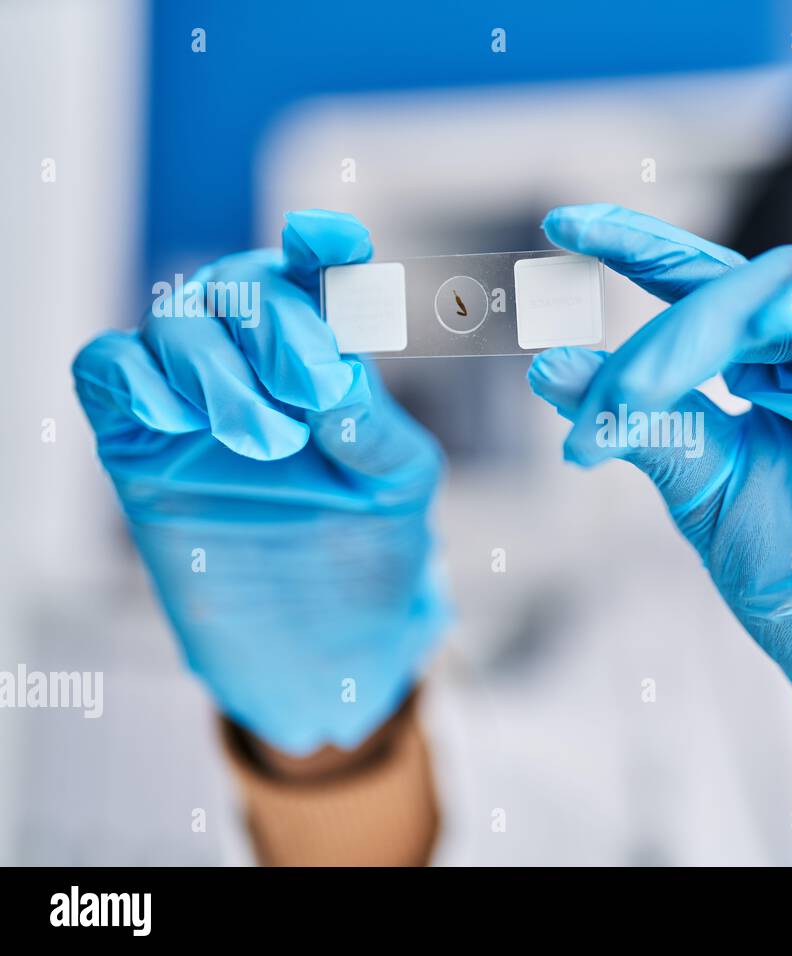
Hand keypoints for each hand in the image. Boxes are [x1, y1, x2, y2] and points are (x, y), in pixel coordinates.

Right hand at [73, 210, 445, 754]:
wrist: (317, 644)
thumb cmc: (367, 549)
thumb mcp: (395, 486)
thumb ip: (373, 425)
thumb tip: (337, 372)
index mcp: (322, 358)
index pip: (312, 277)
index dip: (319, 248)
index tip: (331, 243)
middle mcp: (254, 364)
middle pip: (238, 287)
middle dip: (275, 324)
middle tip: (313, 387)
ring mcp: (190, 400)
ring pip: (175, 323)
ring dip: (219, 367)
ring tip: (269, 440)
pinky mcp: (135, 443)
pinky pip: (108, 370)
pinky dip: (136, 376)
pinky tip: (180, 420)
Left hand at [528, 204, 791, 802]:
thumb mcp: (713, 494)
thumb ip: (651, 424)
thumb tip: (548, 365)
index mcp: (771, 371)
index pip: (699, 287)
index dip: (634, 247)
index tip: (560, 224)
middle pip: (736, 289)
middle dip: (667, 338)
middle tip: (615, 400)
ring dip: (736, 311)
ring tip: (681, 364)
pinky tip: (790, 322)